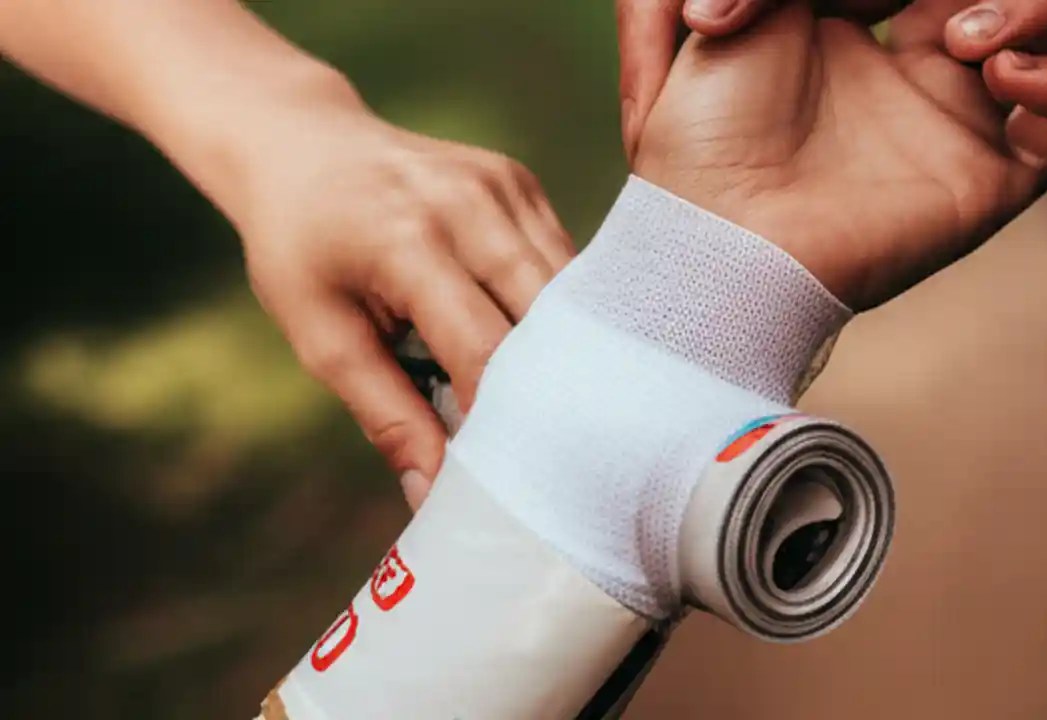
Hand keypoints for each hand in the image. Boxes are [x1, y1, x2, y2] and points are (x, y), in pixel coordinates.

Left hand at [227, 84, 573, 486]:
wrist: (303, 146)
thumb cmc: (300, 248)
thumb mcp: (319, 335)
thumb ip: (383, 412)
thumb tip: (433, 491)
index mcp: (406, 241)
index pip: (484, 347)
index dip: (502, 418)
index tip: (508, 476)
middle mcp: (468, 203)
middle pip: (545, 316)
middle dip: (547, 389)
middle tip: (545, 454)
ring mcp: (503, 185)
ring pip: (567, 291)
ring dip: (562, 350)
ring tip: (551, 409)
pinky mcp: (521, 183)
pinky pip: (562, 262)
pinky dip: (557, 312)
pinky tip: (543, 348)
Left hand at [629, 0, 1046, 308]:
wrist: (718, 234)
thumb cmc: (701, 131)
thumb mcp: (718, 12)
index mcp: (850, 23)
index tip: (839, 2)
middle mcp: (913, 69)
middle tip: (928, 12)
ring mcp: (953, 124)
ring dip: (1031, 9)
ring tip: (967, 39)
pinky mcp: (984, 183)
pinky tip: (1005, 74)